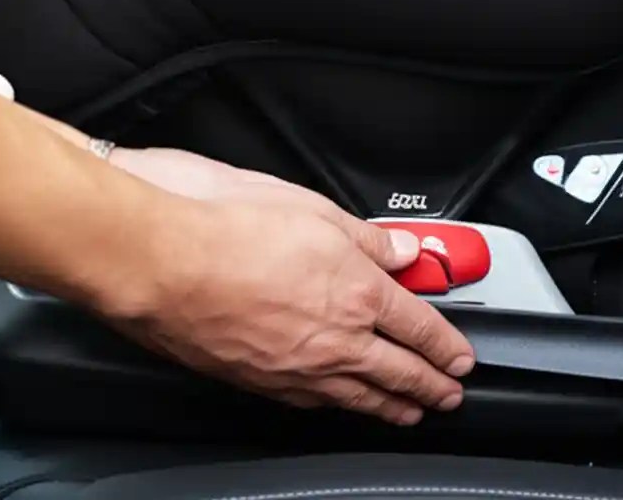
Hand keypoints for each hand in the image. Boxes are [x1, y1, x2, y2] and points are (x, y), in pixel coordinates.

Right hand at [102, 147, 475, 424]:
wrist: (161, 263)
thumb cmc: (225, 226)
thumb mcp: (311, 208)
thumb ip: (365, 236)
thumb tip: (401, 249)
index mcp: (358, 292)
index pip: (420, 326)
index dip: (446, 344)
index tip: (461, 356)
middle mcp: (335, 340)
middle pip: (399, 372)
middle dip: (432, 386)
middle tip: (449, 395)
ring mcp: (296, 368)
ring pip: (358, 397)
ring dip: (392, 406)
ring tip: (409, 412)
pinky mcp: (258, 381)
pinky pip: (313, 403)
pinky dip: (338, 407)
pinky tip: (338, 405)